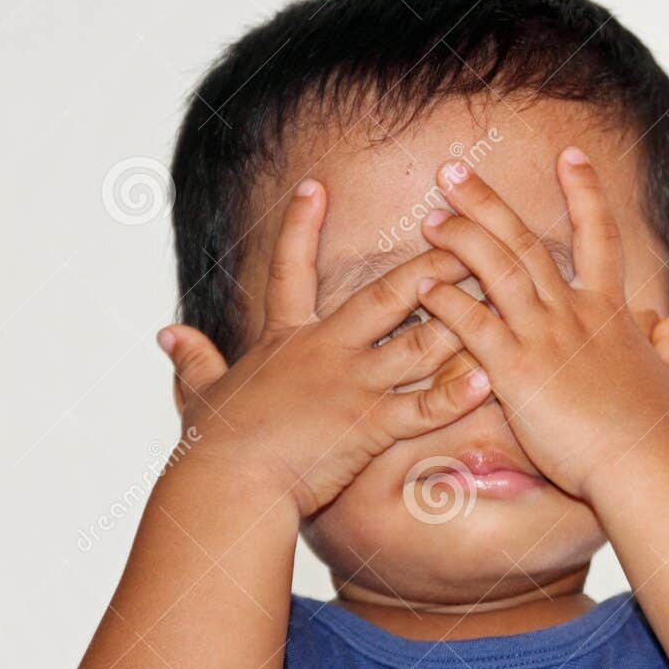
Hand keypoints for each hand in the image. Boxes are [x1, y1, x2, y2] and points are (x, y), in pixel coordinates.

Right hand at [156, 179, 492, 516]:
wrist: (226, 485)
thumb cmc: (214, 446)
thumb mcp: (200, 396)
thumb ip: (193, 362)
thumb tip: (168, 335)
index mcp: (286, 339)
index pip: (291, 270)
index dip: (300, 225)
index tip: (317, 184)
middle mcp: (326, 352)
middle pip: (387, 296)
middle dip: (431, 263)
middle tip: (465, 234)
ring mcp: (352, 387)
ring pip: (418, 344)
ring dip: (462, 319)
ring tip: (500, 296)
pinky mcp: (369, 427)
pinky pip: (422, 408)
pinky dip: (456, 396)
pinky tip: (488, 379)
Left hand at [414, 148, 668, 500]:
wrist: (643, 463)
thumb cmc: (661, 430)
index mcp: (611, 311)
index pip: (599, 234)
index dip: (585, 190)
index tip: (569, 153)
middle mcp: (574, 312)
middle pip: (527, 239)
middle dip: (486, 200)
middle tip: (452, 169)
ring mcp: (544, 338)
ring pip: (497, 269)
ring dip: (460, 238)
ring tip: (429, 217)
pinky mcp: (517, 371)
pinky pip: (473, 324)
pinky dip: (446, 302)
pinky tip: (421, 287)